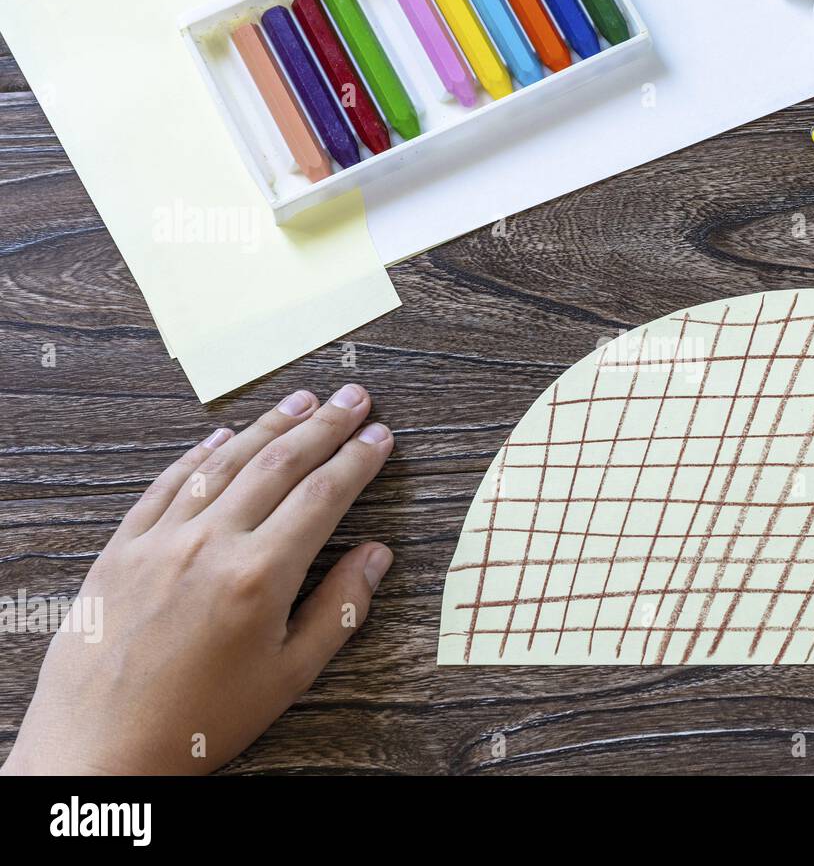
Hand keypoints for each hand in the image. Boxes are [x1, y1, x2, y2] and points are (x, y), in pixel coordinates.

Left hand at [1, 385, 394, 774]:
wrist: (98, 750)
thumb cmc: (201, 722)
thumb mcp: (289, 677)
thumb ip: (339, 610)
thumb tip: (376, 556)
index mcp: (260, 575)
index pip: (323, 496)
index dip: (357, 460)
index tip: (380, 436)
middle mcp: (210, 544)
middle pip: (279, 464)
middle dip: (324, 426)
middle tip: (354, 398)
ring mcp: (160, 541)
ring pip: (224, 463)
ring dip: (268, 425)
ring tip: (302, 399)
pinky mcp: (121, 548)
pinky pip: (165, 485)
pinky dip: (198, 454)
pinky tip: (221, 435)